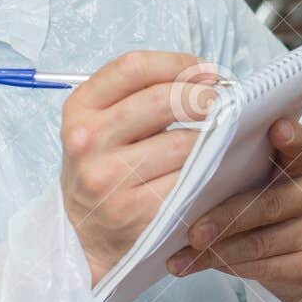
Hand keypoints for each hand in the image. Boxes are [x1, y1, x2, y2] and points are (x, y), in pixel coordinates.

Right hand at [59, 51, 218, 283]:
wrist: (83, 238)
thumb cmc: (104, 171)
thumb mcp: (103, 126)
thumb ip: (141, 95)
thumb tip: (206, 76)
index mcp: (79, 110)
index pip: (133, 68)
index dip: (177, 63)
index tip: (206, 71)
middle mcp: (88, 141)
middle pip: (162, 99)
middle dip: (203, 96)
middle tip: (222, 101)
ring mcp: (110, 178)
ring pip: (183, 142)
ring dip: (211, 137)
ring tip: (217, 138)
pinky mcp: (137, 210)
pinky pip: (189, 179)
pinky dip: (209, 170)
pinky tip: (212, 168)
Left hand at [166, 119, 301, 301]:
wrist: (293, 246)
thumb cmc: (263, 196)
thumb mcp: (259, 174)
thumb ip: (240, 165)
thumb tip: (189, 175)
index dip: (291, 137)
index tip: (276, 129)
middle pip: (268, 204)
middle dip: (224, 220)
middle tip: (191, 233)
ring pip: (260, 243)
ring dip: (215, 253)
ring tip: (180, 259)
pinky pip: (264, 267)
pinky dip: (228, 267)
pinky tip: (204, 265)